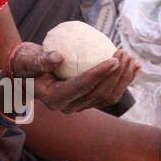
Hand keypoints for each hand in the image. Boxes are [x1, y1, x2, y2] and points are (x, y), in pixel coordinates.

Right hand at [7, 42, 139, 112]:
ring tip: (131, 59)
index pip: (81, 86)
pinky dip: (123, 81)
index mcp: (54, 99)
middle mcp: (68, 107)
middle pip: (99, 94)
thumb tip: (57, 57)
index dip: (99, 73)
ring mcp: (80, 105)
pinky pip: (109, 94)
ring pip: (108, 97)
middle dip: (115, 75)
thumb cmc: (27, 64)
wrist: (29, 74)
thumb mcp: (28, 61)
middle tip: (123, 53)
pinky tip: (133, 67)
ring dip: (123, 79)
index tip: (114, 59)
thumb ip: (40, 60)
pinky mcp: (88, 101)